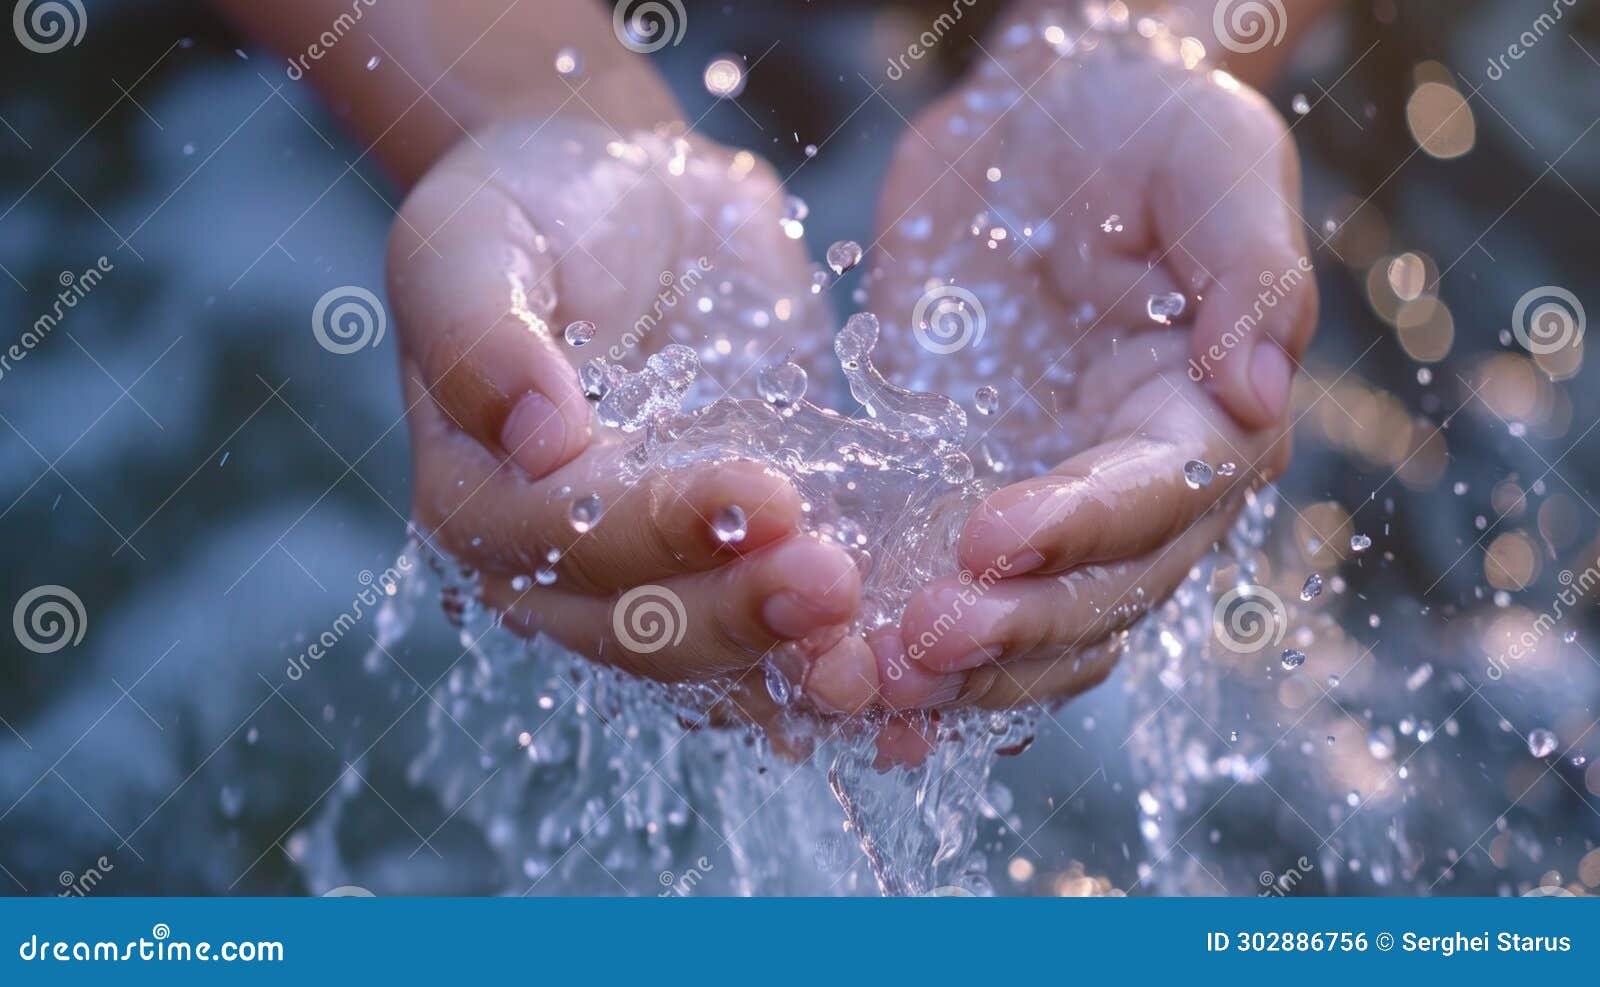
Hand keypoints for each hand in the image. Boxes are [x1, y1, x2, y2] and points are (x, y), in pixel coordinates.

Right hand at [389, 116, 879, 713]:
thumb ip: (485, 335)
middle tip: (834, 584)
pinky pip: (772, 642)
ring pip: (710, 660)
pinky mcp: (729, 567)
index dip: (660, 530)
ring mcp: (647, 579)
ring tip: (875, 652)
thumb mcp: (474, 243)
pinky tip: (893, 672)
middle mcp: (551, 569)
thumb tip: (537, 433)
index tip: (764, 496)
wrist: (624, 197)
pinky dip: (826, 663)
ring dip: (791, 666)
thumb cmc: (532, 208)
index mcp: (474, 499)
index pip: (562, 543)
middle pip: (639, 630)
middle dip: (738, 615)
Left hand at [865, 13, 1315, 714]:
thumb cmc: (1141, 126)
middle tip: (919, 641)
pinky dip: (905, 653)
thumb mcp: (1213, 161)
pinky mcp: (960, 504)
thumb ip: (1250, 271)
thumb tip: (1257, 389)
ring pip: (1025, 631)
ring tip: (872, 686)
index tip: (992, 537)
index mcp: (1207, 422)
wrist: (1036, 125)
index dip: (1080, 531)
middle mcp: (1136, 492)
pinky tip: (843, 687)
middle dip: (1010, 630)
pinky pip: (943, 600)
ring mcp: (1046, 509)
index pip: (1156, 502)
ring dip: (958, 674)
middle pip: (1094, 599)